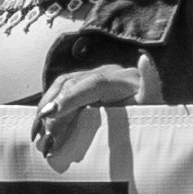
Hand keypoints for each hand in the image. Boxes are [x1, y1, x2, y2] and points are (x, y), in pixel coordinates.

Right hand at [30, 55, 158, 167]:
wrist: (152, 111)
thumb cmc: (153, 110)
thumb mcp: (156, 100)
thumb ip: (151, 82)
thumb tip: (145, 60)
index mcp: (121, 78)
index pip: (91, 84)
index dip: (70, 98)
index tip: (51, 114)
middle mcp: (104, 74)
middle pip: (71, 84)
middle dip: (52, 107)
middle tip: (40, 133)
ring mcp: (93, 80)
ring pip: (62, 87)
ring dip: (47, 107)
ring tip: (37, 132)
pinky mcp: (86, 89)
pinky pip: (64, 94)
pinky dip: (52, 109)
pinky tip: (42, 124)